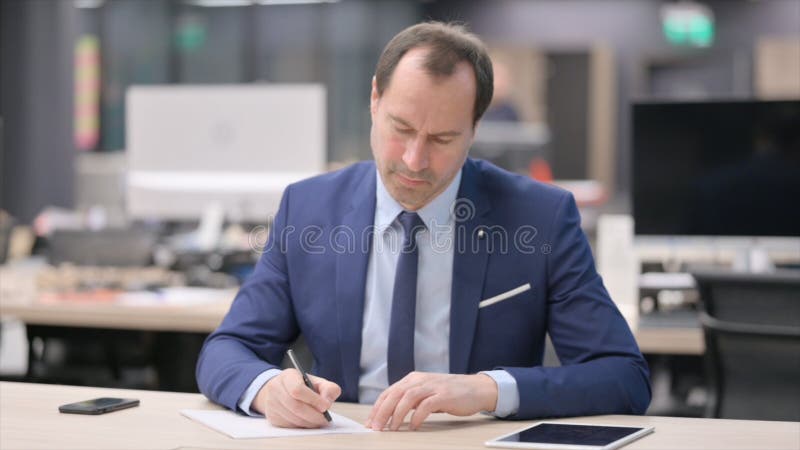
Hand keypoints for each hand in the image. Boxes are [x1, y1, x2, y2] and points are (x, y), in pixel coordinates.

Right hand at [252, 368, 341, 427]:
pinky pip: (289, 426)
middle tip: (325, 419)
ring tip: (318, 421)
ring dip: (309, 423)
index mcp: (288, 376)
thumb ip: (328, 388)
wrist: (281, 391)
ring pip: (293, 418)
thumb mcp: (317, 382)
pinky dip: (301, 426)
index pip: (298, 390)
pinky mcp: (272, 417)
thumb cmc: (303, 386)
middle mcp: (276, 388)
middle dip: (314, 415)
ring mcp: (271, 403)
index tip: (326, 406)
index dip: (313, 400)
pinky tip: (307, 422)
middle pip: (296, 406)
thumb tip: (327, 401)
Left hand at [365, 372, 497, 430]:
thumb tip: (390, 415)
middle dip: (382, 412)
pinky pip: (426, 405)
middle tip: (376, 427)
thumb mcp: (426, 393)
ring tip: (392, 428)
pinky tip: (414, 426)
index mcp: (413, 379)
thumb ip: (410, 400)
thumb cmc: (450, 393)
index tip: (369, 423)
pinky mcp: (444, 394)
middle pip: (395, 394)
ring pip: (407, 398)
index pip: (388, 392)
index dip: (377, 408)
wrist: (476, 388)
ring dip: (397, 414)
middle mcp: (420, 380)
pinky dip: (417, 416)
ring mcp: (432, 386)